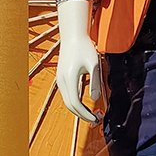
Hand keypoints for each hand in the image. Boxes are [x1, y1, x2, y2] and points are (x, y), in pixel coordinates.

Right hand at [55, 0, 101, 123]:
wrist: (72, 36)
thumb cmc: (85, 48)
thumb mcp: (94, 64)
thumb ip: (95, 82)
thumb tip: (95, 100)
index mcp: (69, 78)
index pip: (75, 103)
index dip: (85, 114)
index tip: (96, 118)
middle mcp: (62, 81)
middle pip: (70, 106)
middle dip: (82, 115)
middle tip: (95, 119)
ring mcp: (60, 80)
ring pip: (67, 101)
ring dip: (78, 110)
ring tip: (92, 114)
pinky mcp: (61, 78)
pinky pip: (67, 95)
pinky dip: (75, 103)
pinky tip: (85, 105)